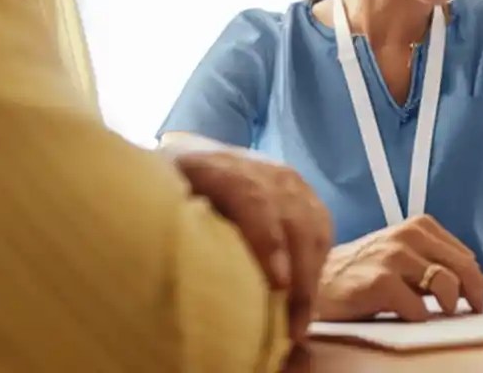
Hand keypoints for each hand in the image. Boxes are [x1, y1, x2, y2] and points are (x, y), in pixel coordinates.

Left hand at [171, 150, 330, 339]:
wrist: (198, 154)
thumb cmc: (172, 184)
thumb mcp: (160, 196)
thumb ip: (173, 220)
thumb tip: (182, 261)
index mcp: (221, 169)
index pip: (254, 200)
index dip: (269, 241)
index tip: (278, 282)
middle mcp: (265, 171)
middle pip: (293, 221)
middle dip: (299, 276)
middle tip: (292, 326)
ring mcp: (290, 181)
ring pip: (313, 229)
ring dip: (311, 279)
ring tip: (300, 323)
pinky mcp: (307, 195)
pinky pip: (322, 231)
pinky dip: (318, 265)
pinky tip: (307, 297)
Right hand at [315, 214, 482, 321]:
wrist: (319, 280)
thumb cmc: (364, 271)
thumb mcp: (404, 257)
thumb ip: (437, 264)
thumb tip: (480, 283)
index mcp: (419, 227)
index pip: (465, 255)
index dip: (476, 279)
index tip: (478, 296)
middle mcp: (407, 236)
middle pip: (462, 266)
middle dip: (474, 293)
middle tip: (473, 310)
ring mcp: (392, 257)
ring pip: (445, 282)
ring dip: (449, 304)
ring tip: (441, 312)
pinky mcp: (379, 282)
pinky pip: (418, 307)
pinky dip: (420, 317)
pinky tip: (410, 316)